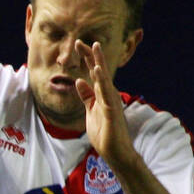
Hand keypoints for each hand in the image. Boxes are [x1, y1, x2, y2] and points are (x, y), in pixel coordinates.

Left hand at [74, 40, 135, 169]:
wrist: (115, 152)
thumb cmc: (104, 133)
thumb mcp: (90, 111)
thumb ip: (86, 96)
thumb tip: (79, 81)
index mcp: (102, 94)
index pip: (93, 73)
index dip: (86, 59)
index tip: (78, 45)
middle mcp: (108, 94)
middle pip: (98, 71)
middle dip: (90, 56)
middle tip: (79, 41)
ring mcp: (111, 101)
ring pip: (104, 79)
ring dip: (98, 63)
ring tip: (94, 47)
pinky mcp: (111, 111)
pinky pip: (106, 94)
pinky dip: (102, 82)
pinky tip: (97, 71)